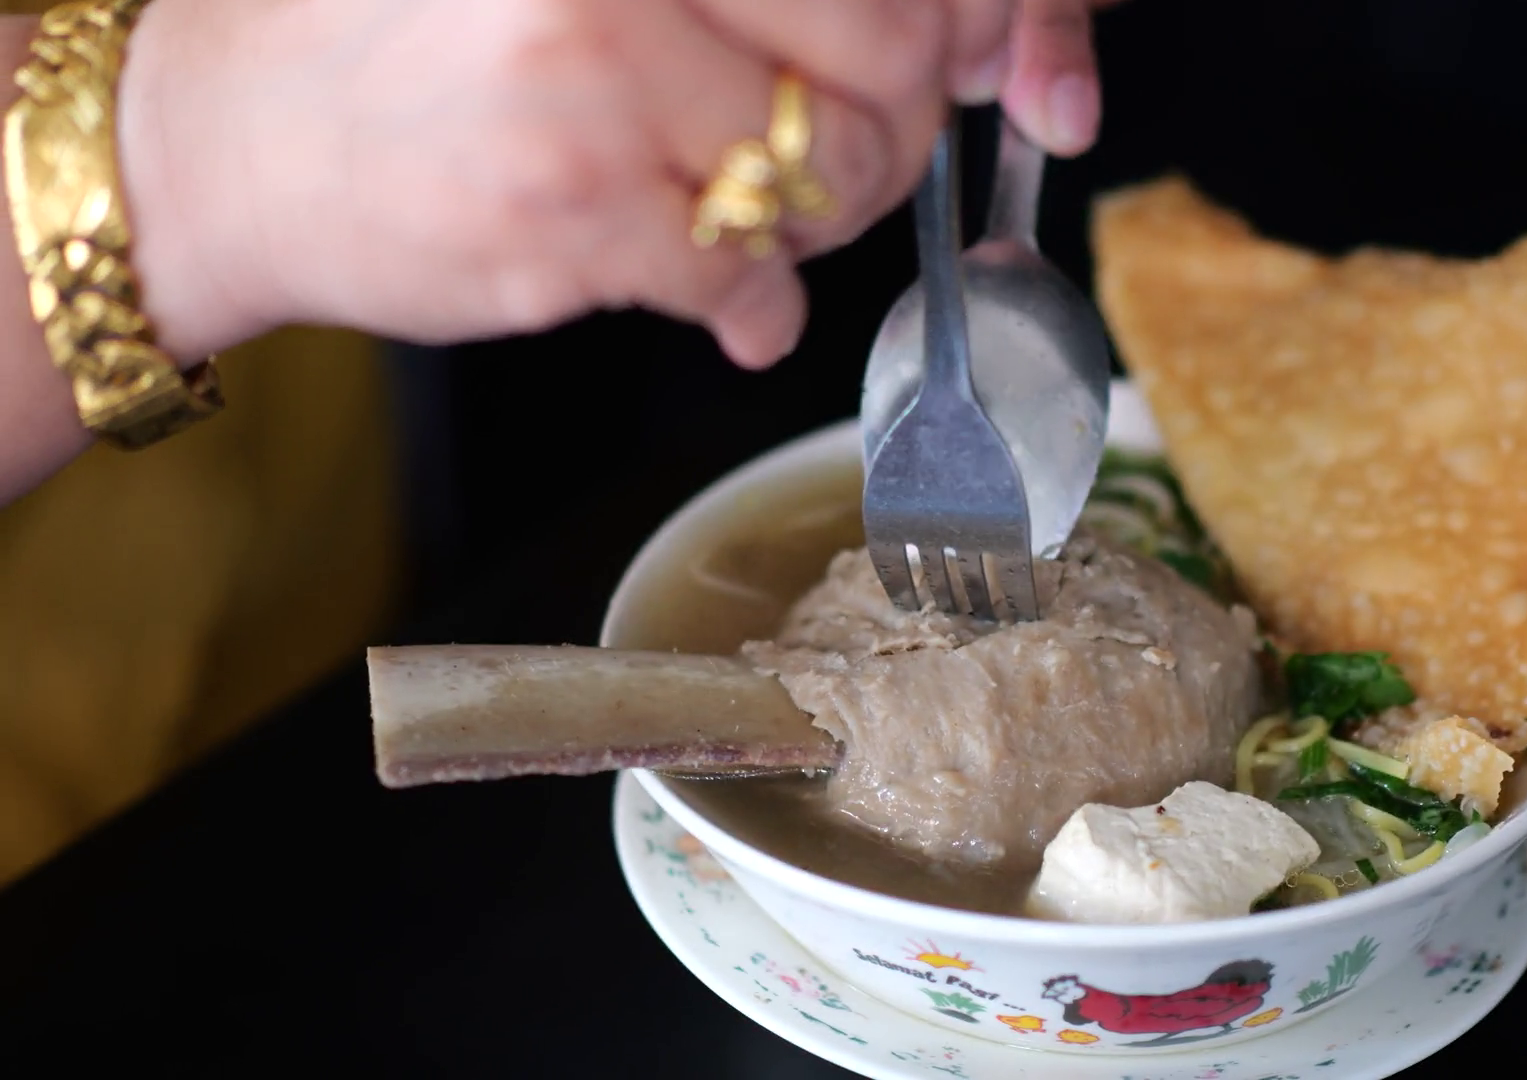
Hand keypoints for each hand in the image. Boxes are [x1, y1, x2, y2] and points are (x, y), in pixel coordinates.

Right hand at [114, 0, 1110, 370]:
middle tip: (861, 157)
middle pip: (880, 50)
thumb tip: (943, 36)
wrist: (239, 141)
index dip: (957, 19)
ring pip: (822, 176)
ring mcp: (595, 89)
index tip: (969, 56)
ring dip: (823, 223)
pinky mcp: (572, 217)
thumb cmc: (416, 45)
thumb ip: (738, 2)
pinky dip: (757, 304)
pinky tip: (729, 298)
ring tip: (766, 226)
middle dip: (900, 125)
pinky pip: (744, 277)